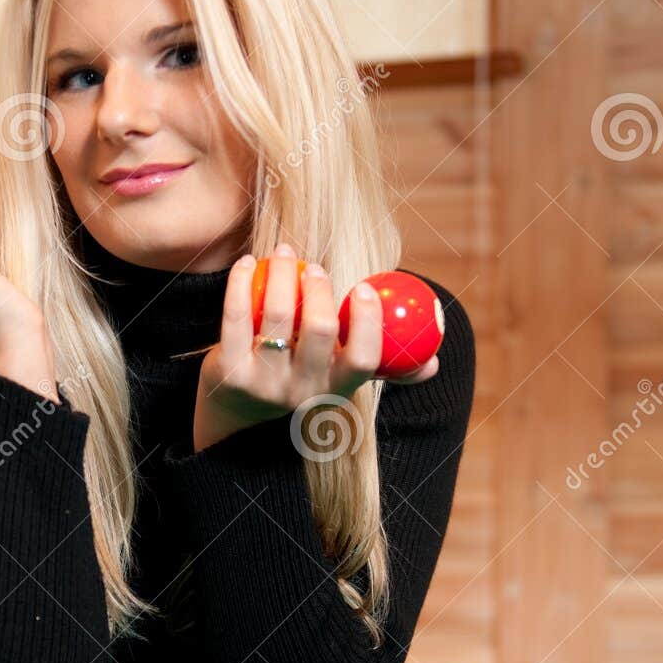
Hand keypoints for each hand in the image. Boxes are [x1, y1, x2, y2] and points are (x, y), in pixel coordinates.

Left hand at [192, 244, 438, 451]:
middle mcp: (302, 392)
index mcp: (335, 390)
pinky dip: (241, 282)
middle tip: (315, 266)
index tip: (361, 288)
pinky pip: (236, 316)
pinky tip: (248, 263)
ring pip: (277, 316)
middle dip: (320, 288)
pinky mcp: (228, 372)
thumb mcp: (338, 380)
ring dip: (283, 273)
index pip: (362, 360)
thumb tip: (433, 363)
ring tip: (284, 252)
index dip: (366, 322)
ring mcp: (263, 384)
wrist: (234, 409)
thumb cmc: (298, 378)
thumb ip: (382, 367)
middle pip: (319, 331)